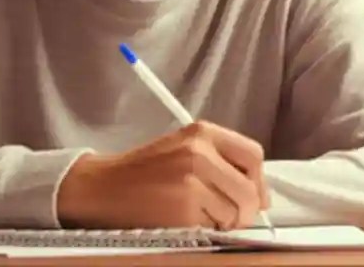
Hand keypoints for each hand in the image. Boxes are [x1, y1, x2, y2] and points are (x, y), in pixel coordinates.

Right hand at [56, 120, 269, 229]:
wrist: (103, 187)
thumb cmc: (144, 172)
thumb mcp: (184, 149)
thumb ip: (221, 161)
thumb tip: (260, 195)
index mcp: (203, 132)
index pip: (254, 155)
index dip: (259, 181)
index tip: (255, 196)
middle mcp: (200, 153)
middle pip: (250, 190)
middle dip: (246, 211)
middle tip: (234, 218)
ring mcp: (191, 181)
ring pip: (235, 213)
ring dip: (224, 222)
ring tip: (201, 215)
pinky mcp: (183, 210)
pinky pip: (213, 227)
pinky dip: (206, 230)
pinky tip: (186, 221)